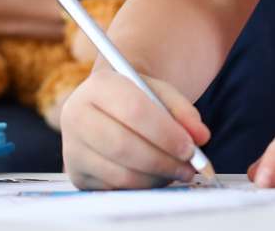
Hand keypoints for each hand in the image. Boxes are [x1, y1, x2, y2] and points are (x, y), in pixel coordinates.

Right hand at [60, 63, 211, 189]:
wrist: (110, 106)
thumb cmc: (138, 97)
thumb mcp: (161, 93)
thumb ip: (184, 111)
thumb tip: (201, 137)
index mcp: (98, 85)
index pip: (133, 110)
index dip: (165, 132)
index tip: (190, 147)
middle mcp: (76, 114)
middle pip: (123, 145)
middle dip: (163, 160)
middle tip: (189, 167)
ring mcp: (72, 147)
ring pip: (121, 173)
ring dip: (157, 177)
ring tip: (178, 171)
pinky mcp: (77, 174)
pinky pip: (116, 189)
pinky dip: (143, 186)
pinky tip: (157, 175)